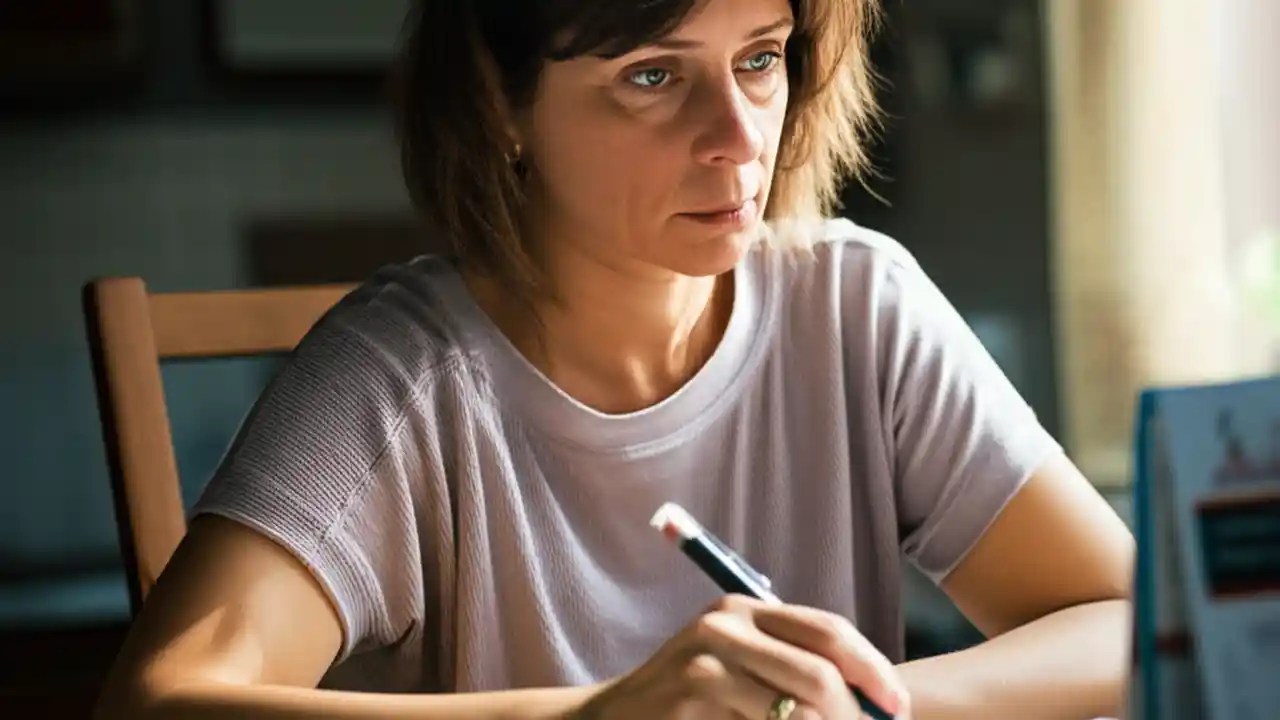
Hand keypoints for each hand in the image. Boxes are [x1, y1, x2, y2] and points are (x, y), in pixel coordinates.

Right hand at [576, 594, 908, 718]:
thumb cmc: (687, 705)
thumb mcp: (738, 671)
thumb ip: (791, 671)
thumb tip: (872, 703)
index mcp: (745, 608)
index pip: (829, 630)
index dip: (873, 670)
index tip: (900, 709)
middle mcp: (727, 622)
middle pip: (821, 670)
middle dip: (857, 714)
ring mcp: (706, 657)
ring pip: (798, 710)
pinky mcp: (694, 690)